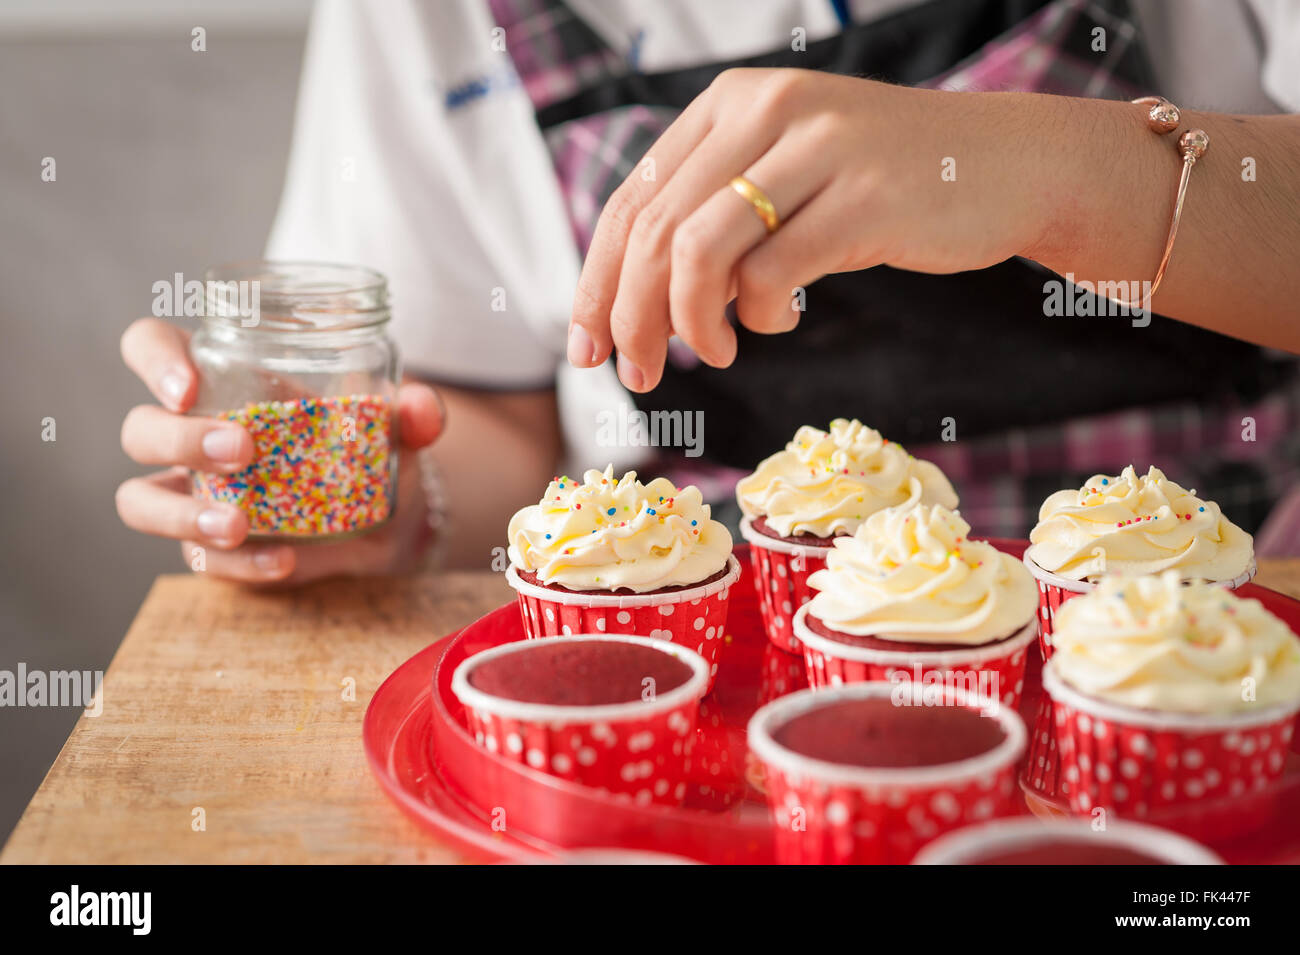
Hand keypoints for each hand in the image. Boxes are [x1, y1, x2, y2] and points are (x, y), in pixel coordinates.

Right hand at [116, 318, 444, 583]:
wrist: (385, 517)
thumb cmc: (367, 447)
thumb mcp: (394, 427)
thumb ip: (412, 413)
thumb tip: (422, 408)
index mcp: (223, 378)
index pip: (151, 347)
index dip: (155, 361)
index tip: (189, 387)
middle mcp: (192, 433)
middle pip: (139, 428)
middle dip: (179, 440)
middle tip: (241, 452)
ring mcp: (192, 494)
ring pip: (139, 501)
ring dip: (182, 515)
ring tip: (239, 525)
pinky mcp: (210, 548)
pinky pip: (199, 560)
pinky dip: (240, 565)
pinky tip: (285, 561)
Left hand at [567, 68, 1060, 390]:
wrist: (1005, 166)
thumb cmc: (881, 189)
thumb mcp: (785, 185)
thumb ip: (714, 225)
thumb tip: (636, 305)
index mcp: (730, 104)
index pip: (632, 201)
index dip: (595, 283)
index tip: (587, 349)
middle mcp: (764, 111)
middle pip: (655, 231)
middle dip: (631, 319)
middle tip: (639, 375)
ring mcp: (816, 148)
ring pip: (698, 250)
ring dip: (689, 323)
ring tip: (714, 354)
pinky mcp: (863, 196)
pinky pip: (772, 272)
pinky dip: (759, 315)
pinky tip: (776, 323)